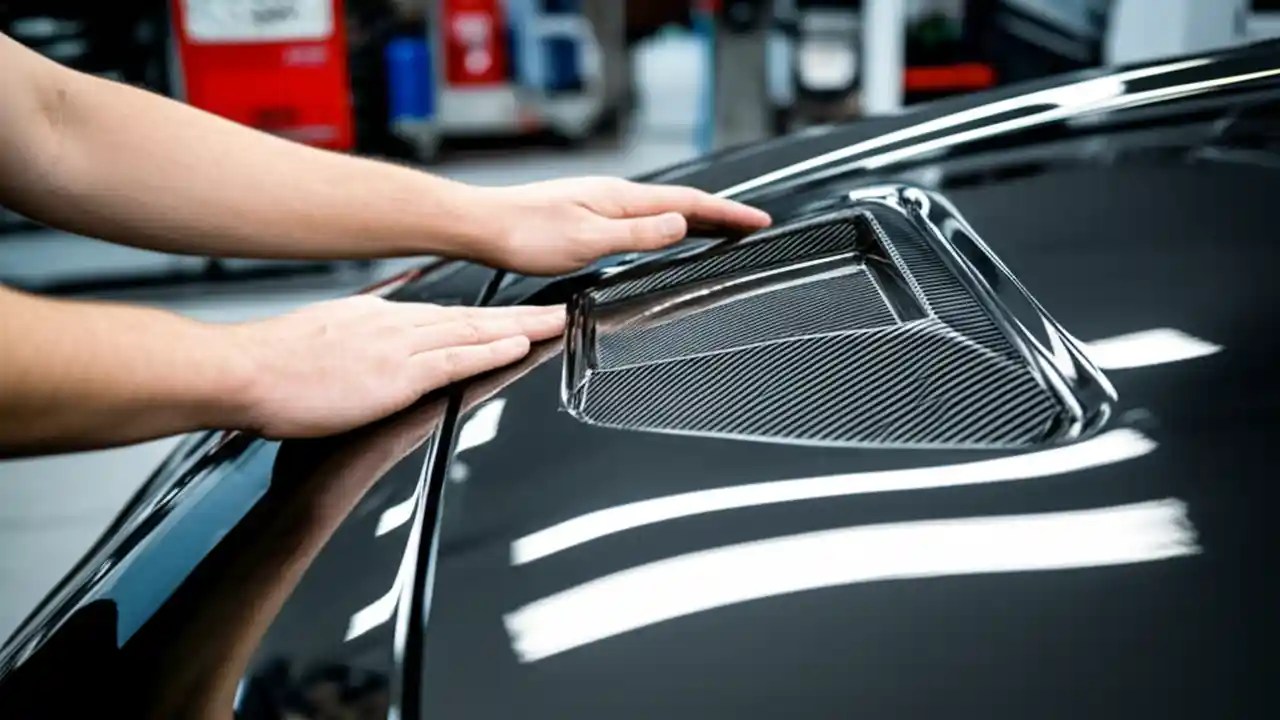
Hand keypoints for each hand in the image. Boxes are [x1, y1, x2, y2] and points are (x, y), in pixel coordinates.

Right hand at [226, 296, 563, 437]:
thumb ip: (351, 347)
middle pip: (470, 317)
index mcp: (375, 318)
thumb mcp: (319, 343)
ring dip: (521, 328)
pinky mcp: (397, 374)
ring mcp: (398, 347)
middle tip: (558, 310)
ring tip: (557, 323)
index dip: (483, 316)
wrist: (244, 372)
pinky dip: (492, 349)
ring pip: (474, 332)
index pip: (443, 315)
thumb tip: (361, 355)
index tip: (511, 315)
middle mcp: (394, 324)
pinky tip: (519, 345)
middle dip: (518, 315)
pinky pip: (456, 358)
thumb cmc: (269, 367)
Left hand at [479, 177, 771, 274]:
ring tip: (721, 230)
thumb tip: (681, 226)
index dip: (727, 214)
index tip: (758, 222)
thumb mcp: (588, 240)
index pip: (688, 204)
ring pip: (662, 211)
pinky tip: (663, 235)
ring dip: (696, 220)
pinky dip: (666, 226)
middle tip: (751, 226)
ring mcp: (600, 204)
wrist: (482, 226)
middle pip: (681, 204)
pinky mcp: (586, 215)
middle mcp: (614, 196)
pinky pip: (641, 219)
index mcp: (621, 199)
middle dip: (720, 215)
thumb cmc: (525, 233)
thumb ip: (637, 235)